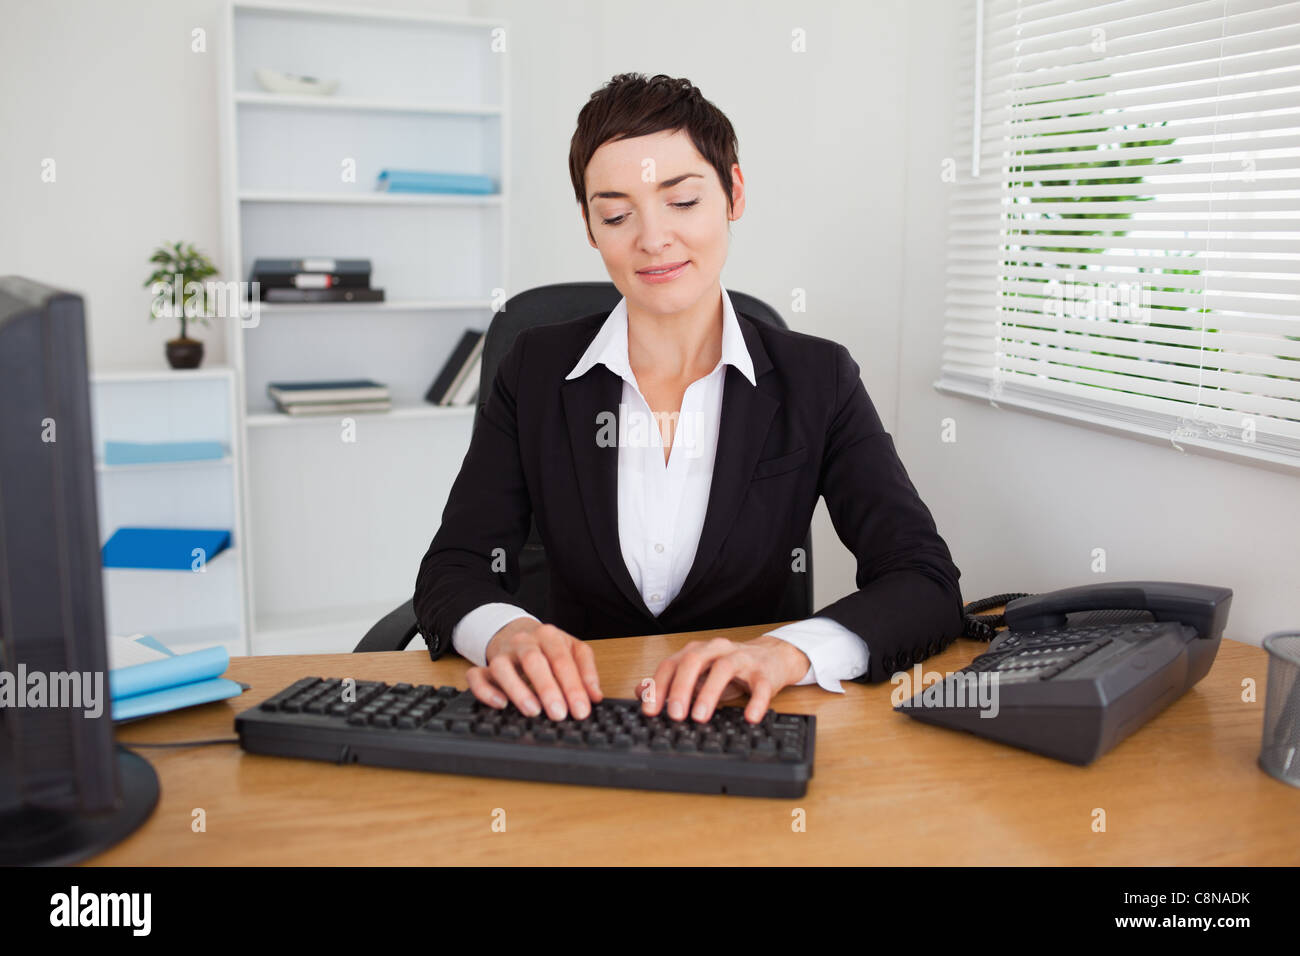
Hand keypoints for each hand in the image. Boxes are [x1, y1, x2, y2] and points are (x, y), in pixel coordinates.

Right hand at [465, 619, 602, 719]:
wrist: (515, 630)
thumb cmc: (548, 646)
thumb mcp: (572, 650)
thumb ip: (586, 671)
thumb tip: (595, 697)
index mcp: (549, 635)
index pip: (562, 659)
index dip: (573, 686)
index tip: (581, 710)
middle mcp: (524, 642)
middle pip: (534, 661)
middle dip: (547, 689)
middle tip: (559, 714)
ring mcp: (502, 653)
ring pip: (502, 668)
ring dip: (518, 690)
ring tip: (533, 711)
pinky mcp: (484, 666)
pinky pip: (476, 676)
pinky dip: (485, 691)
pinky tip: (501, 704)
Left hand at [640, 635, 809, 724]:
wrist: (774, 657)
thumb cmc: (732, 669)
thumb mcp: (699, 675)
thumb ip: (671, 682)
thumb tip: (641, 691)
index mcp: (698, 651)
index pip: (672, 664)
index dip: (658, 686)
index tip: (649, 710)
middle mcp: (717, 650)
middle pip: (694, 660)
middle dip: (680, 687)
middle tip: (673, 714)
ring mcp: (742, 659)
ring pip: (723, 669)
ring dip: (709, 693)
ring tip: (700, 717)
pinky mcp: (765, 673)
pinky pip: (761, 687)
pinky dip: (755, 702)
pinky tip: (749, 717)